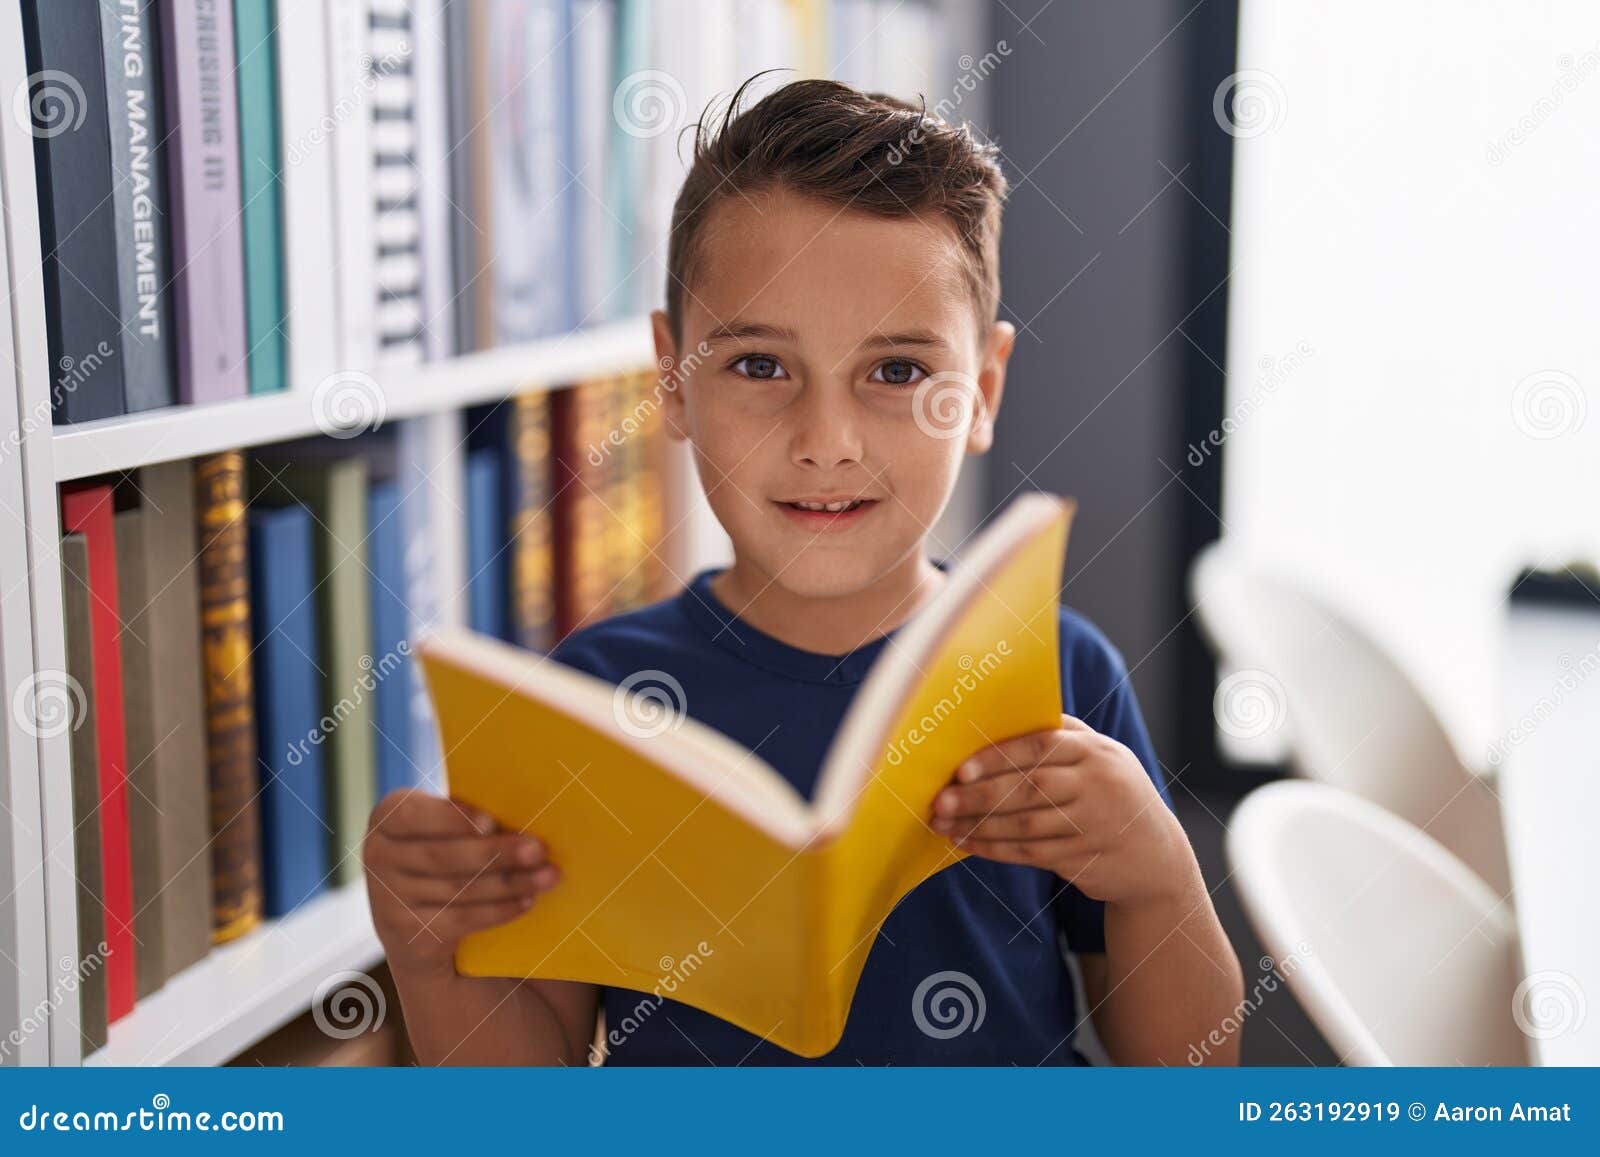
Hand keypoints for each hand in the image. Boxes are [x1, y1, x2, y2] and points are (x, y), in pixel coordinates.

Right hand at [362, 788, 560, 978]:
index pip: (411, 815)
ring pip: (456, 889)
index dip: (450, 818)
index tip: (490, 821)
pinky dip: (498, 910)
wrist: (422, 927)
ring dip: (509, 883)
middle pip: (442, 856)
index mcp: (387, 818)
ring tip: (549, 876)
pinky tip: (527, 901)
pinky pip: (459, 920)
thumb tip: (526, 809)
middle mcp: (376, 857)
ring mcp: (386, 899)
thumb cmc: (451, 856)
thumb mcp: (447, 831)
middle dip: (497, 853)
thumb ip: (471, 819)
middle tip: (539, 849)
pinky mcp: (405, 934)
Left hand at [928, 713, 1196, 907]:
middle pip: (1030, 788)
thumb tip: (993, 721)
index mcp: (1097, 751)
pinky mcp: (1085, 859)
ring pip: (1026, 825)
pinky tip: (968, 843)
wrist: (1156, 856)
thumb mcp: (1101, 757)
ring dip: (979, 825)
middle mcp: (1098, 785)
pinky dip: (994, 849)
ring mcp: (1094, 825)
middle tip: (941, 801)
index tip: (960, 769)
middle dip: (979, 796)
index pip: (1041, 747)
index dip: (998, 757)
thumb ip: (1059, 738)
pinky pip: (1030, 854)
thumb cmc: (1110, 793)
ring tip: (944, 823)